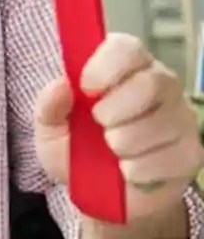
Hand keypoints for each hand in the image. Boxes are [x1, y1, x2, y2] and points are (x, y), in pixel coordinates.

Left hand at [35, 33, 203, 224]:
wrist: (98, 192)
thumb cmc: (75, 148)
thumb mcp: (50, 128)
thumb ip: (49, 105)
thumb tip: (60, 87)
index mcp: (123, 67)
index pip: (127, 48)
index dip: (107, 65)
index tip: (86, 88)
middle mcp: (159, 85)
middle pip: (153, 82)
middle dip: (117, 107)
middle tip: (99, 124)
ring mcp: (180, 118)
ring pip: (162, 123)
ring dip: (125, 142)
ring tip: (111, 149)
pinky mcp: (190, 153)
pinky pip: (171, 157)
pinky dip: (139, 169)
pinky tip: (126, 170)